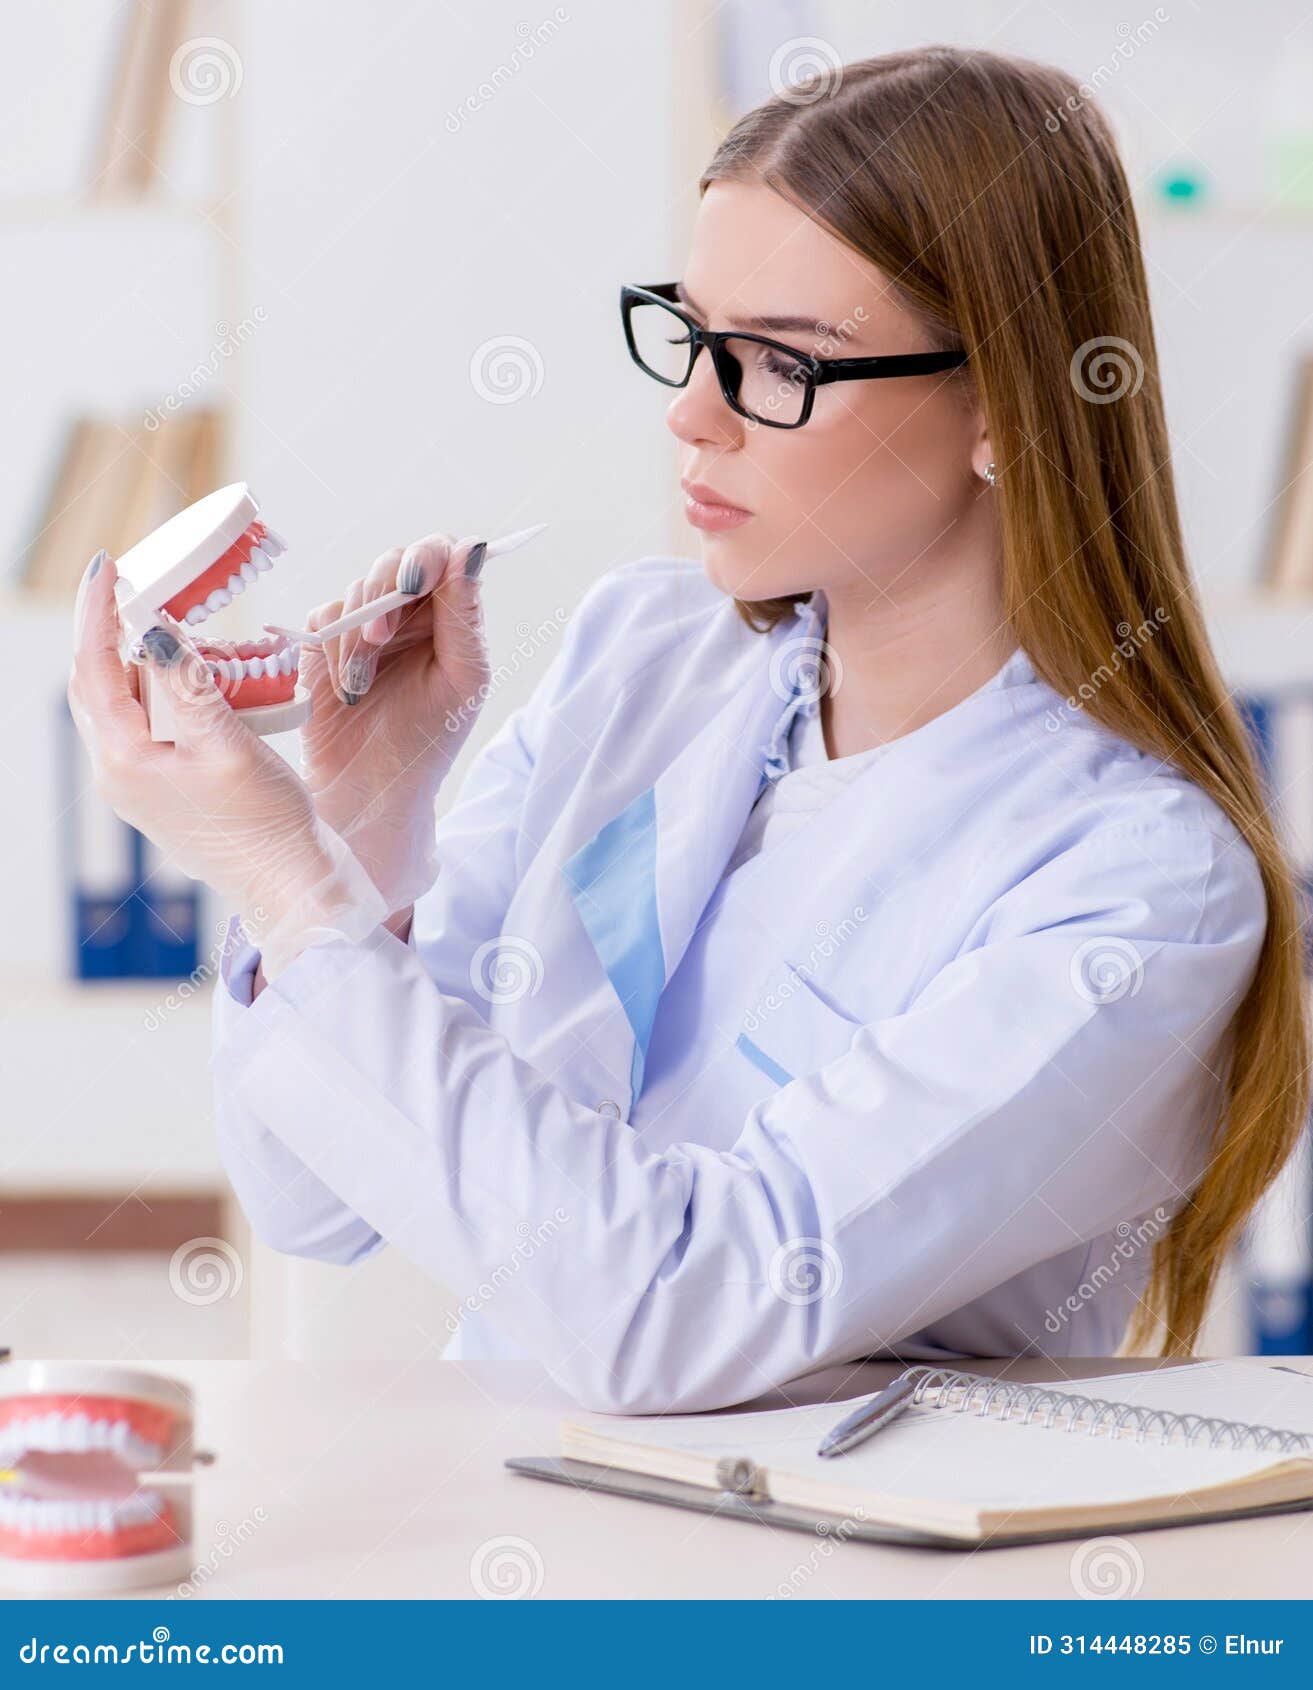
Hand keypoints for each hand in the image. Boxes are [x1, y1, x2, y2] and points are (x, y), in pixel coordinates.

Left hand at [67, 552, 387, 979]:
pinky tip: (188, 671)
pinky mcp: (166, 794)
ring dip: (135, 659)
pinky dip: (158, 690)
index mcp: (125, 764)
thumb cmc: (268, 827)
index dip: (98, 614)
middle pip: (97, 686)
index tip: (108, 567)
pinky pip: (147, 728)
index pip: (94, 670)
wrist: (293, 888)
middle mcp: (120, 777)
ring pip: (121, 707)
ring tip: (162, 616)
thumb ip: (191, 685)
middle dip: (109, 631)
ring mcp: (141, 788)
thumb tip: (156, 629)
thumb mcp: (232, 746)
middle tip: (132, 583)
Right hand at [297, 532, 489, 913]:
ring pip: (357, 589)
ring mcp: (366, 622)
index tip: (416, 582)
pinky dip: (333, 651)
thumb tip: (473, 549)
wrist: (370, 786)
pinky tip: (347, 690)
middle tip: (381, 638)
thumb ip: (464, 615)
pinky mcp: (325, 639)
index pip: (444, 554)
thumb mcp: (461, 678)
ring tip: (365, 686)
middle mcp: (410, 611)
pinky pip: (324, 615)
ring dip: (359, 636)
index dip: (428, 556)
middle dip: (385, 594)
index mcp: (451, 615)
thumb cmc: (428, 739)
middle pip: (395, 559)